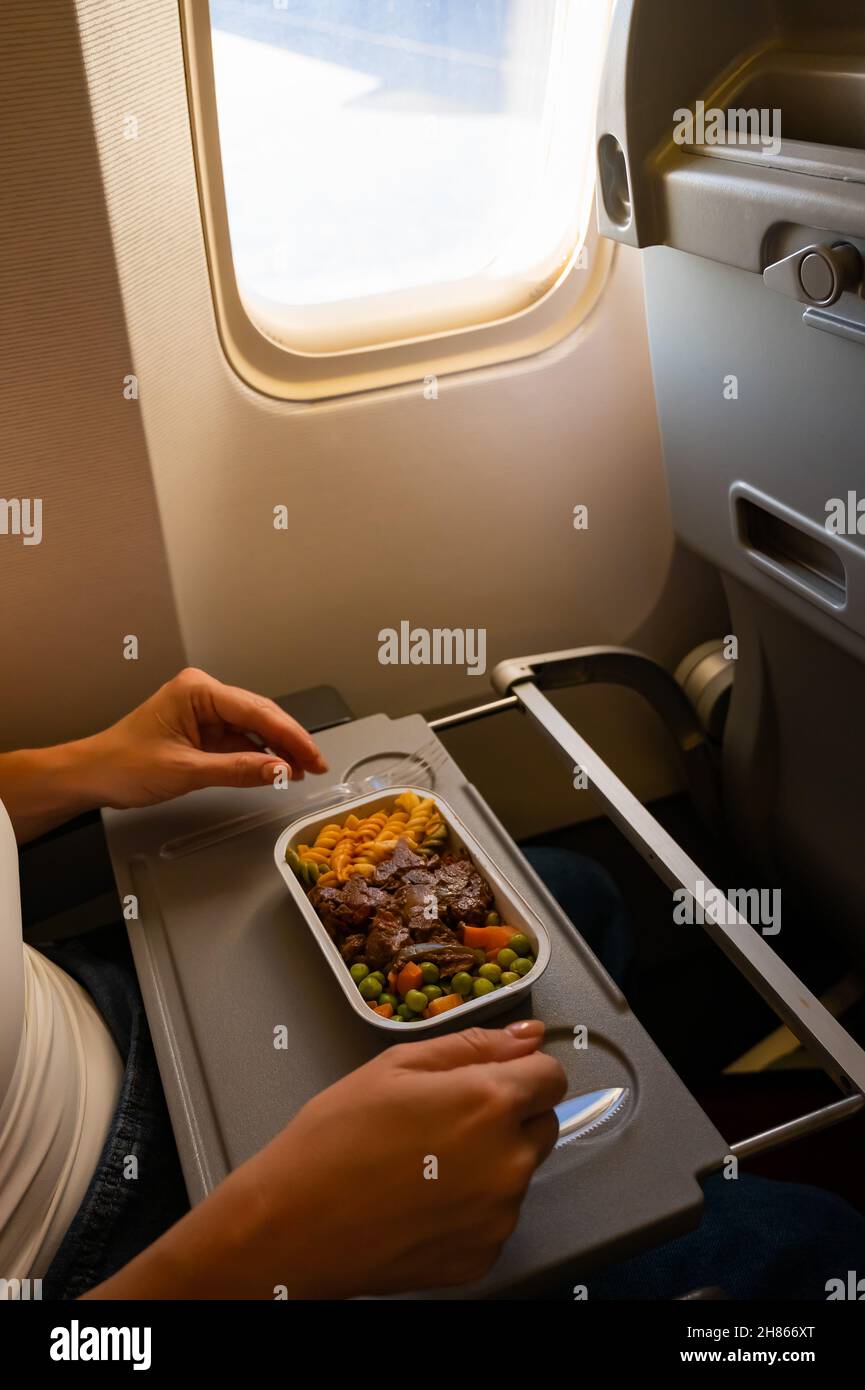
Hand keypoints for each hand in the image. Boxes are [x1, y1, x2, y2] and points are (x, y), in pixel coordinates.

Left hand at [83, 667, 327, 808]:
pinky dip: (258, 757)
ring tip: (300, 771)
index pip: (257, 711)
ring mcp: (204, 713)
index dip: (290, 735)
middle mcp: (204, 695)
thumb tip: (280, 770)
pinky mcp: (203, 732)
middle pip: (260, 716)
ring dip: (276, 751)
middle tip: (316, 765)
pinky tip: (276, 770)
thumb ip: (238, 770)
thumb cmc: (123, 764)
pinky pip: (240, 742)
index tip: (313, 756)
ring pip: (254, 729)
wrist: (93, 776)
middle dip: (289, 741)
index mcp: (197, 690)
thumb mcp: (186, 770)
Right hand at [86, 1022, 566, 1298]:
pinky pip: (497, 1219)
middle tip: (446, 1120)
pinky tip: (423, 1202)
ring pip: (519, 1173)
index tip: (487, 1080)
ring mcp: (499, 1216)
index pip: (552, 1076)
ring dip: (491, 1162)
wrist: (294, 1224)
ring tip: (424, 1164)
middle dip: (509, 1116)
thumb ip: (474, 1045)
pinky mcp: (484, 1257)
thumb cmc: (336, 1136)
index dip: (522, 1072)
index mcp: (491, 1102)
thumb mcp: (397, 1065)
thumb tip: (528, 1036)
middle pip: (543, 1124)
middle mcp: (509, 1161)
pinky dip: (473, 1208)